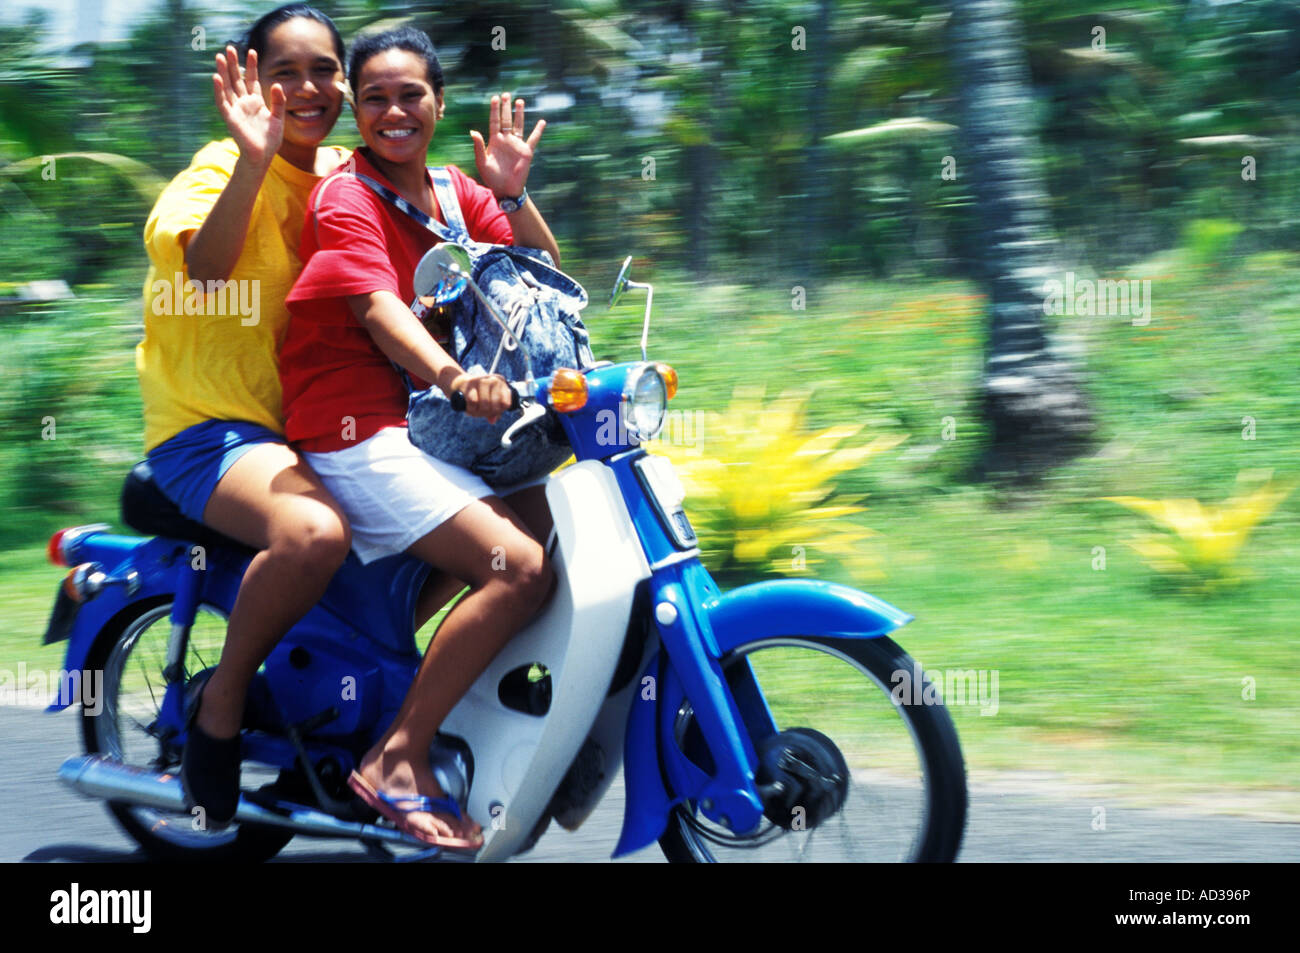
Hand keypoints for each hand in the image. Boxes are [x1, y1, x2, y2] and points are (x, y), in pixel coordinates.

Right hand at [212, 45, 284, 170]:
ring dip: (223, 72)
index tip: (252, 51)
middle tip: (230, 47)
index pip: (251, 79)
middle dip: (234, 64)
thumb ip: (278, 101)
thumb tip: (277, 84)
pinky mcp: (229, 117)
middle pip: (237, 79)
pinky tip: (216, 77)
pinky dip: (219, 90)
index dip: (251, 66)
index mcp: (255, 102)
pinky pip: (222, 101)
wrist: (263, 156)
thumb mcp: (278, 118)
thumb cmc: (270, 140)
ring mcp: (235, 109)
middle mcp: (243, 103)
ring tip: (220, 56)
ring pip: (227, 87)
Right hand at [450, 372, 513, 423]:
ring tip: (474, 411)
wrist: (460, 383)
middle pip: (495, 405)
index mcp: (501, 383)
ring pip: (485, 403)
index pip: (506, 404)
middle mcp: (494, 380)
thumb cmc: (478, 394)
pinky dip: (471, 408)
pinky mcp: (470, 382)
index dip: (498, 411)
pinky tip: (469, 408)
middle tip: (480, 413)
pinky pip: (473, 401)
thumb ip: (494, 412)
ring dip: (478, 412)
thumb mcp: (489, 401)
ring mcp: (482, 379)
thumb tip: (493, 421)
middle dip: (487, 413)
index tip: (492, 411)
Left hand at [470, 92, 544, 199]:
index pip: (494, 121)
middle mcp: (506, 140)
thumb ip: (478, 146)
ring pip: (519, 125)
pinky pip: (533, 139)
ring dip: (519, 114)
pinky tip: (542, 122)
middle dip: (506, 107)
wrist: (506, 189)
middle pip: (506, 120)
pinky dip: (538, 131)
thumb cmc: (492, 178)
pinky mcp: (526, 152)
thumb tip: (473, 131)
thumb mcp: (482, 162)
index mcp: (494, 141)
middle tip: (506, 95)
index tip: (495, 98)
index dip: (494, 110)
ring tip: (519, 101)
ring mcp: (517, 145)